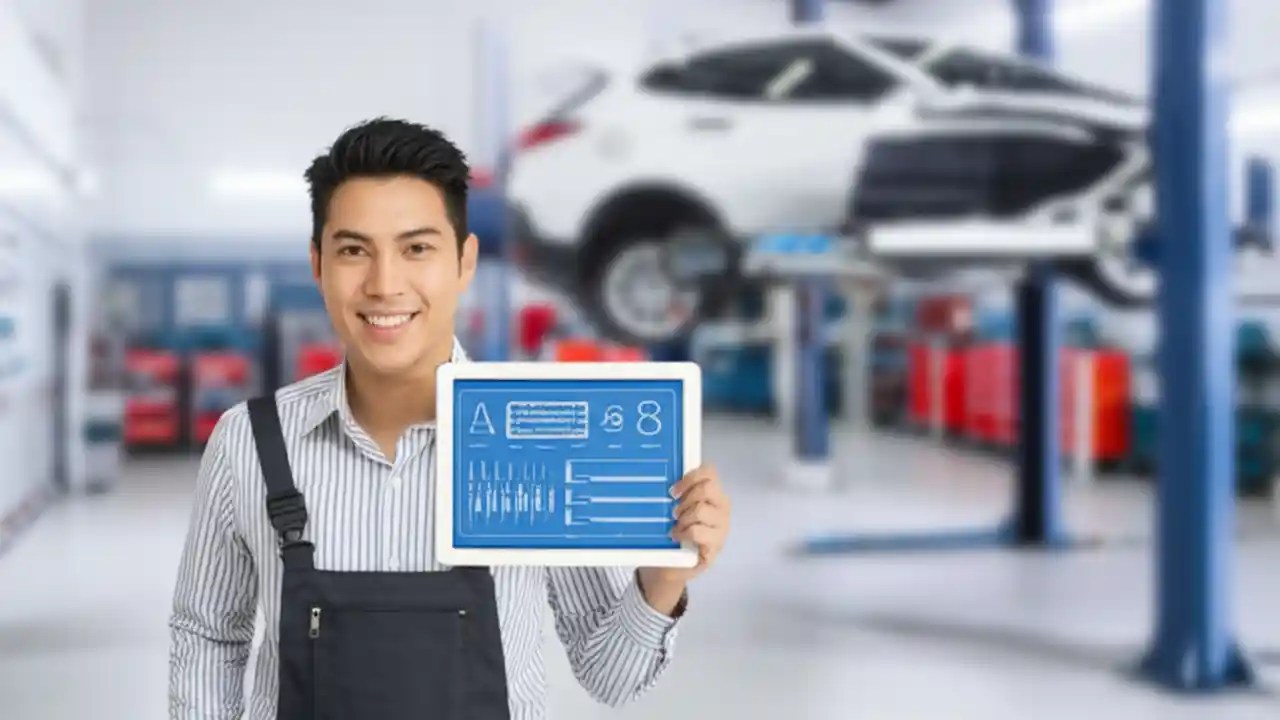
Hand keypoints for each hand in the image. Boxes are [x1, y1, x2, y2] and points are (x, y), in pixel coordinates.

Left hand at [637, 464, 730, 612]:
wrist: (675, 564)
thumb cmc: (678, 530)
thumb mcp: (679, 508)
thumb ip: (679, 493)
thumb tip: (661, 478)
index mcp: (715, 494)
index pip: (710, 472)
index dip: (690, 477)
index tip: (673, 492)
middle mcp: (723, 508)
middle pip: (707, 489)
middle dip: (686, 499)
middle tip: (674, 512)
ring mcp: (722, 527)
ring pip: (701, 510)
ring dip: (683, 518)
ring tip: (677, 526)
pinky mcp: (715, 545)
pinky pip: (697, 531)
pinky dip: (682, 532)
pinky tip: (677, 536)